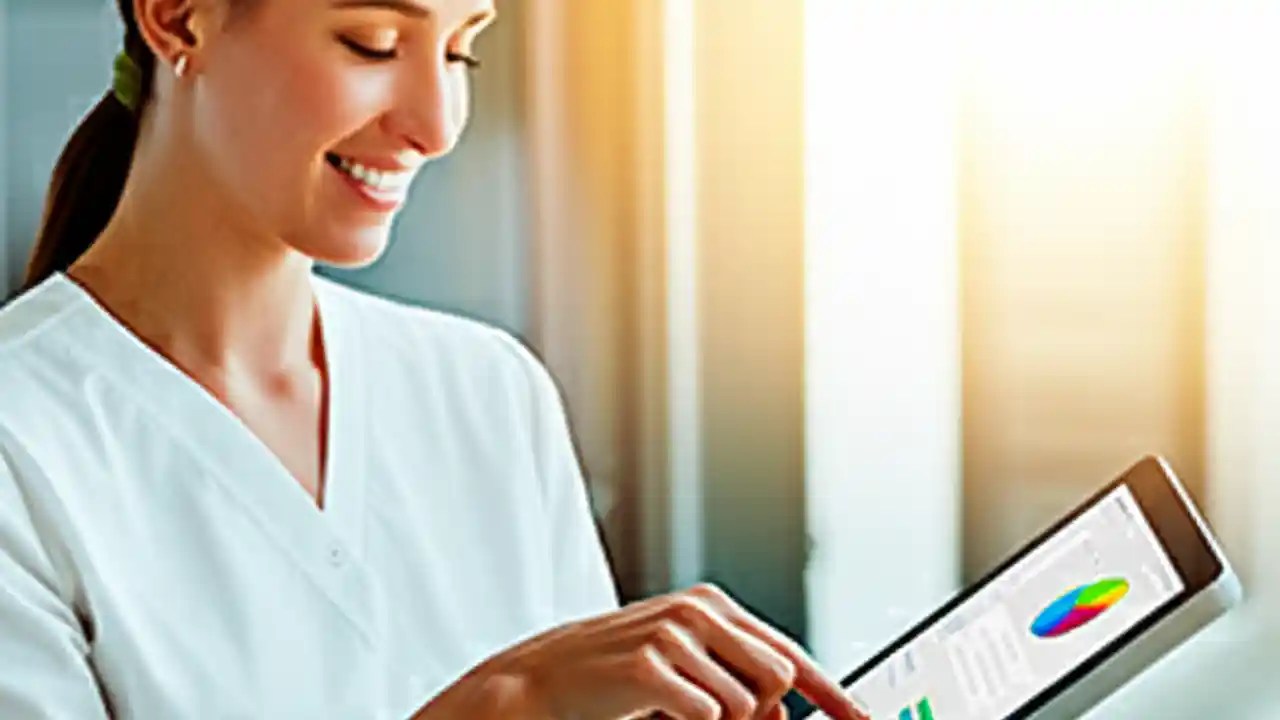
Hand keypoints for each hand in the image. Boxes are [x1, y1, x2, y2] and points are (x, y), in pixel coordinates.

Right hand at [413, 583, 869, 719]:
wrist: (546, 678)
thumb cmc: (618, 675)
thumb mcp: (684, 666)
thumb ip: (736, 678)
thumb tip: (786, 713)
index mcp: (713, 606)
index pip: (789, 651)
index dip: (832, 691)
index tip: (864, 719)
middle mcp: (700, 611)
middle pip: (778, 679)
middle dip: (758, 711)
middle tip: (708, 712)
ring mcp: (675, 634)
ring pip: (746, 704)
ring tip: (673, 708)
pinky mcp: (652, 665)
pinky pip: (708, 715)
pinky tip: (654, 708)